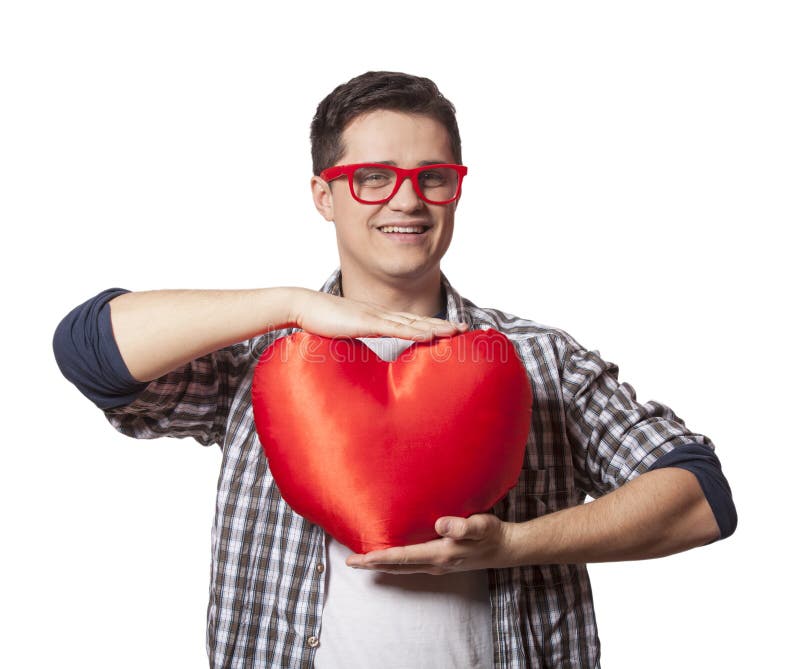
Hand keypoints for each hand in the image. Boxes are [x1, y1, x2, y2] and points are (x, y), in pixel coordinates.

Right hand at [287, 287, 467, 340]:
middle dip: (444, 325)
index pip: (411, 323)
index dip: (433, 325)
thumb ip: (358, 345)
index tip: (452, 330)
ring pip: (412, 323)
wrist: (302, 306)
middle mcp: (381, 315)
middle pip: (419, 321)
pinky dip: (413, 332)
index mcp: (378, 319)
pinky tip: (429, 336)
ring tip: (456, 331)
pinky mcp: (365, 323)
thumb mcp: (345, 337)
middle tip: (466, 329)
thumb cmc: (320, 322)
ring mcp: (374, 317)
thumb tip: (366, 363)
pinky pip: (393, 329)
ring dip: (436, 327)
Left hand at [345, 514, 513, 574]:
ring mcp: (438, 565)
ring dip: (382, 564)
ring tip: (363, 561)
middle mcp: (435, 563)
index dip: (379, 557)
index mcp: (440, 554)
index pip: (402, 557)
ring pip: (403, 567)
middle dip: (373, 565)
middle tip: (350, 563)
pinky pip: (411, 564)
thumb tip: (440, 524)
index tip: (359, 558)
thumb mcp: (480, 525)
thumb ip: (462, 525)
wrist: (506, 548)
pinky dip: (396, 562)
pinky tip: (390, 557)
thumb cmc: (492, 534)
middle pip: (397, 566)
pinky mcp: (441, 561)